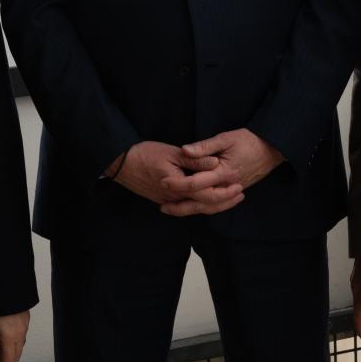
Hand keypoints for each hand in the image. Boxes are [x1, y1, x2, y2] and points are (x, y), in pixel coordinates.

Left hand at [0, 310, 29, 361]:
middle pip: (16, 355)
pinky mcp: (25, 316)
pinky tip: (1, 334)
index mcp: (10, 335)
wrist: (5, 282)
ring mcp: (24, 323)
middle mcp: (20, 331)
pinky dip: (12, 340)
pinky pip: (21, 334)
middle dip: (4, 361)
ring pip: (19, 345)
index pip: (8, 361)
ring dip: (8, 350)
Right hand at [109, 141, 242, 213]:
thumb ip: (195, 160)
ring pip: (196, 209)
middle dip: (225, 201)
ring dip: (214, 204)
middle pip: (204, 206)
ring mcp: (168, 201)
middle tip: (240, 193)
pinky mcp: (163, 200)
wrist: (120, 164)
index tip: (238, 182)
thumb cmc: (144, 154)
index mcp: (178, 186)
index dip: (225, 189)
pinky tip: (207, 199)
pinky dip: (200, 204)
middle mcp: (174, 198)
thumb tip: (216, 164)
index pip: (207, 193)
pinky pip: (186, 207)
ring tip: (229, 198)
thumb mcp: (172, 152)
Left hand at [162, 128, 282, 217]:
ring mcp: (232, 191)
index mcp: (224, 172)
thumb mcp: (225, 138)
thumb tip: (184, 150)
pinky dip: (204, 209)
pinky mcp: (234, 192)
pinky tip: (192, 208)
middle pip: (201, 202)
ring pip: (209, 208)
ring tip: (173, 211)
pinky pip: (217, 205)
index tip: (163, 182)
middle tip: (162, 207)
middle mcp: (228, 186)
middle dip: (181, 205)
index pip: (196, 183)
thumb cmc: (248, 140)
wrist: (271, 149)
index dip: (178, 184)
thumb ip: (204, 147)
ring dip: (191, 211)